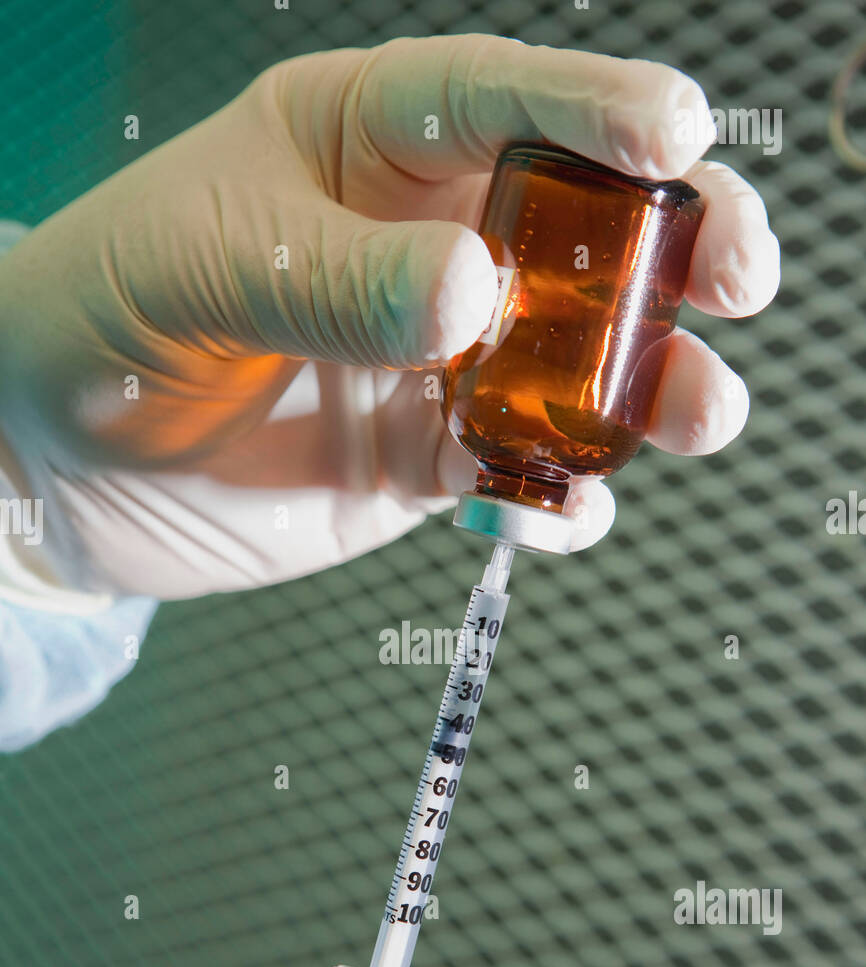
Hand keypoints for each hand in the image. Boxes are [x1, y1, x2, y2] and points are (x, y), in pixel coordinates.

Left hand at [0, 35, 778, 601]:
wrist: (58, 463)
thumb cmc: (102, 314)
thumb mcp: (201, 267)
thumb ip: (337, 280)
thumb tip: (479, 297)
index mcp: (366, 144)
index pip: (498, 100)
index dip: (596, 108)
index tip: (676, 134)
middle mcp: (425, 241)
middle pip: (585, 228)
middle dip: (677, 247)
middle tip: (738, 276)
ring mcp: (439, 358)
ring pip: (582, 361)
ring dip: (653, 387)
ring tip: (697, 413)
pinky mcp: (429, 458)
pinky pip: (524, 471)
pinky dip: (559, 497)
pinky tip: (558, 509)